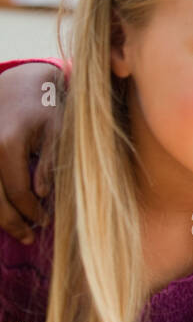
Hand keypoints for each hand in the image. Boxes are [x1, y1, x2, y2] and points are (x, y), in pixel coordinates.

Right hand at [0, 62, 63, 243]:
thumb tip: (42, 194)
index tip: (44, 222)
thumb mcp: (57, 132)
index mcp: (7, 146)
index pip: (16, 191)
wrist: (21, 83)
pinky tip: (6, 211)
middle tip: (28, 237)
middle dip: (11, 222)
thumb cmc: (46, 107)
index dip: (30, 211)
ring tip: (17, 230)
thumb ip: (48, 163)